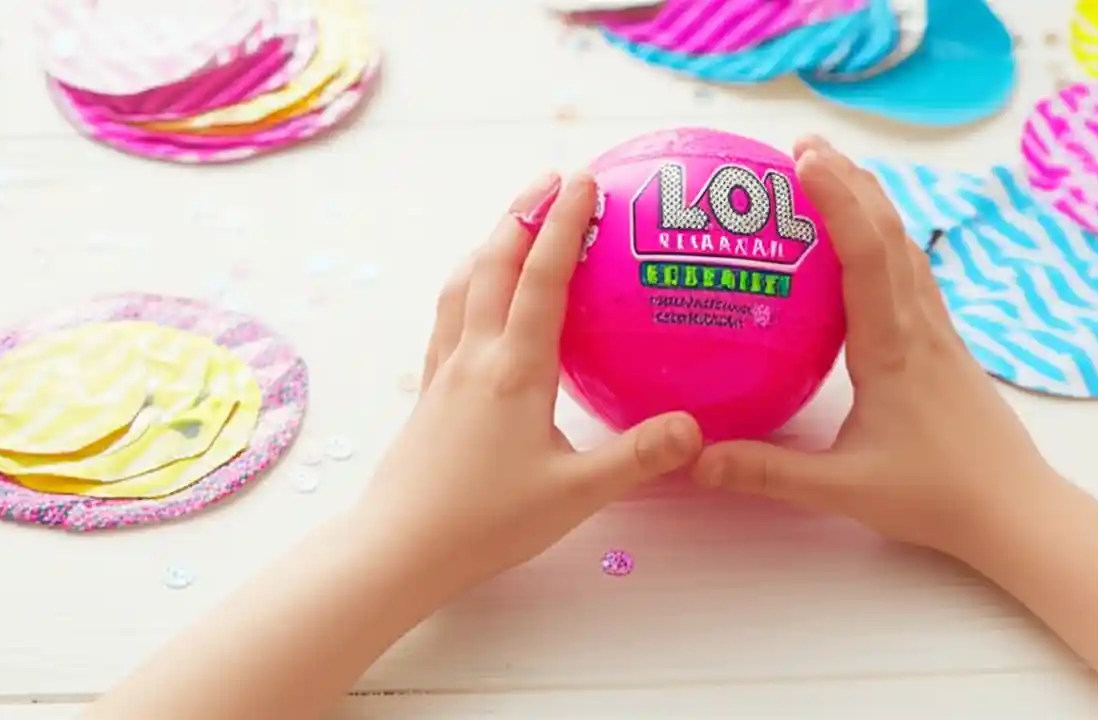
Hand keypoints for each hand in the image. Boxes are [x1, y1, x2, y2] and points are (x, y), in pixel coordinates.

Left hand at [362, 172, 702, 587]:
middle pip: (494, 263)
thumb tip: (695, 427)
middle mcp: (475, 356)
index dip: (565, 224)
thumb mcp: (575, 495)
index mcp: (515, 371)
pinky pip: (446, 317)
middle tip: (553, 178)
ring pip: (462, 284)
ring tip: (512, 220)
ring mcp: (445, 371)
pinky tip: (473, 295)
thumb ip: (637, 457)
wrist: (401, 548)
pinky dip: (465, 284)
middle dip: (523, 212)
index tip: (585, 180)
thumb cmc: (486, 523)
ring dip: (488, 241)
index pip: (542, 279)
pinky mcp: (429, 392)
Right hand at [692, 136, 1055, 553]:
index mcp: (893, 348)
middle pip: (889, 231)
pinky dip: (882, 238)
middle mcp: (918, 325)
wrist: (1013, 509)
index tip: (802, 158)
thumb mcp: (841, 489)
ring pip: (904, 245)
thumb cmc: (935, 496)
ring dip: (870, 201)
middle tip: (801, 147)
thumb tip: (691, 458)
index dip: (837, 199)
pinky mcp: (941, 343)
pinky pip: (910, 272)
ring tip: (829, 174)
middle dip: (848, 180)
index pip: (867, 254)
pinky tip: (861, 243)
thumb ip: (765, 472)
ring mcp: (936, 330)